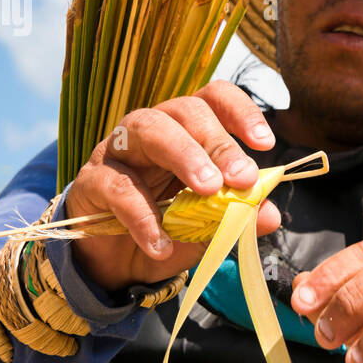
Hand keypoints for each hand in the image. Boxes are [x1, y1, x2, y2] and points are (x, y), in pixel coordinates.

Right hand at [65, 81, 280, 292]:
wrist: (118, 263)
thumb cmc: (168, 228)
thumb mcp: (209, 226)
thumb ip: (237, 216)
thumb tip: (271, 214)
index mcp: (187, 130)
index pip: (213, 99)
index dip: (241, 112)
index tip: (265, 143)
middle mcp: (153, 128)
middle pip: (185, 110)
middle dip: (217, 141)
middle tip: (240, 177)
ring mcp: (118, 149)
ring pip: (147, 129)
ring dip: (183, 155)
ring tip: (207, 191)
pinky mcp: (91, 180)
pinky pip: (118, 186)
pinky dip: (143, 215)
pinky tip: (162, 242)